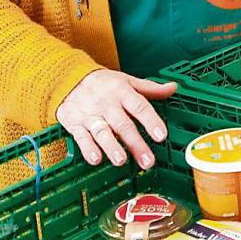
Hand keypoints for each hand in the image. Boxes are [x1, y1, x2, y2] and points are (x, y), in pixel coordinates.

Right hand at [56, 69, 177, 168]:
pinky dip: (88, 149)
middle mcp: (106, 104)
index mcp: (122, 92)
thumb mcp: (126, 80)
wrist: (67, 78)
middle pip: (123, 125)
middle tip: (148, 161)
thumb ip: (150, 88)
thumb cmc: (103, 83)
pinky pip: (81, 137)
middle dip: (136, 144)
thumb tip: (173, 88)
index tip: (161, 136)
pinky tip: (96, 159)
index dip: (151, 121)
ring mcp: (90, 115)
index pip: (139, 106)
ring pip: (102, 132)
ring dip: (111, 147)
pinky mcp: (75, 124)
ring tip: (121, 161)